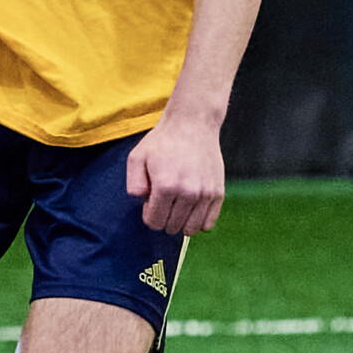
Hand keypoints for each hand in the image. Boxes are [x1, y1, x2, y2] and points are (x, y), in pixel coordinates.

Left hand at [126, 114, 225, 234]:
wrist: (193, 124)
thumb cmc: (162, 142)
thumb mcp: (137, 158)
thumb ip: (133, 184)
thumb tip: (143, 201)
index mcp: (165, 186)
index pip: (154, 222)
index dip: (149, 214)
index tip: (151, 200)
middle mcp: (187, 193)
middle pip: (172, 227)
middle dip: (164, 218)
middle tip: (164, 199)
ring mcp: (205, 194)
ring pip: (191, 229)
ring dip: (181, 222)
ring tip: (177, 205)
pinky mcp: (218, 193)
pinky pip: (208, 223)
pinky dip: (199, 222)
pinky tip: (192, 210)